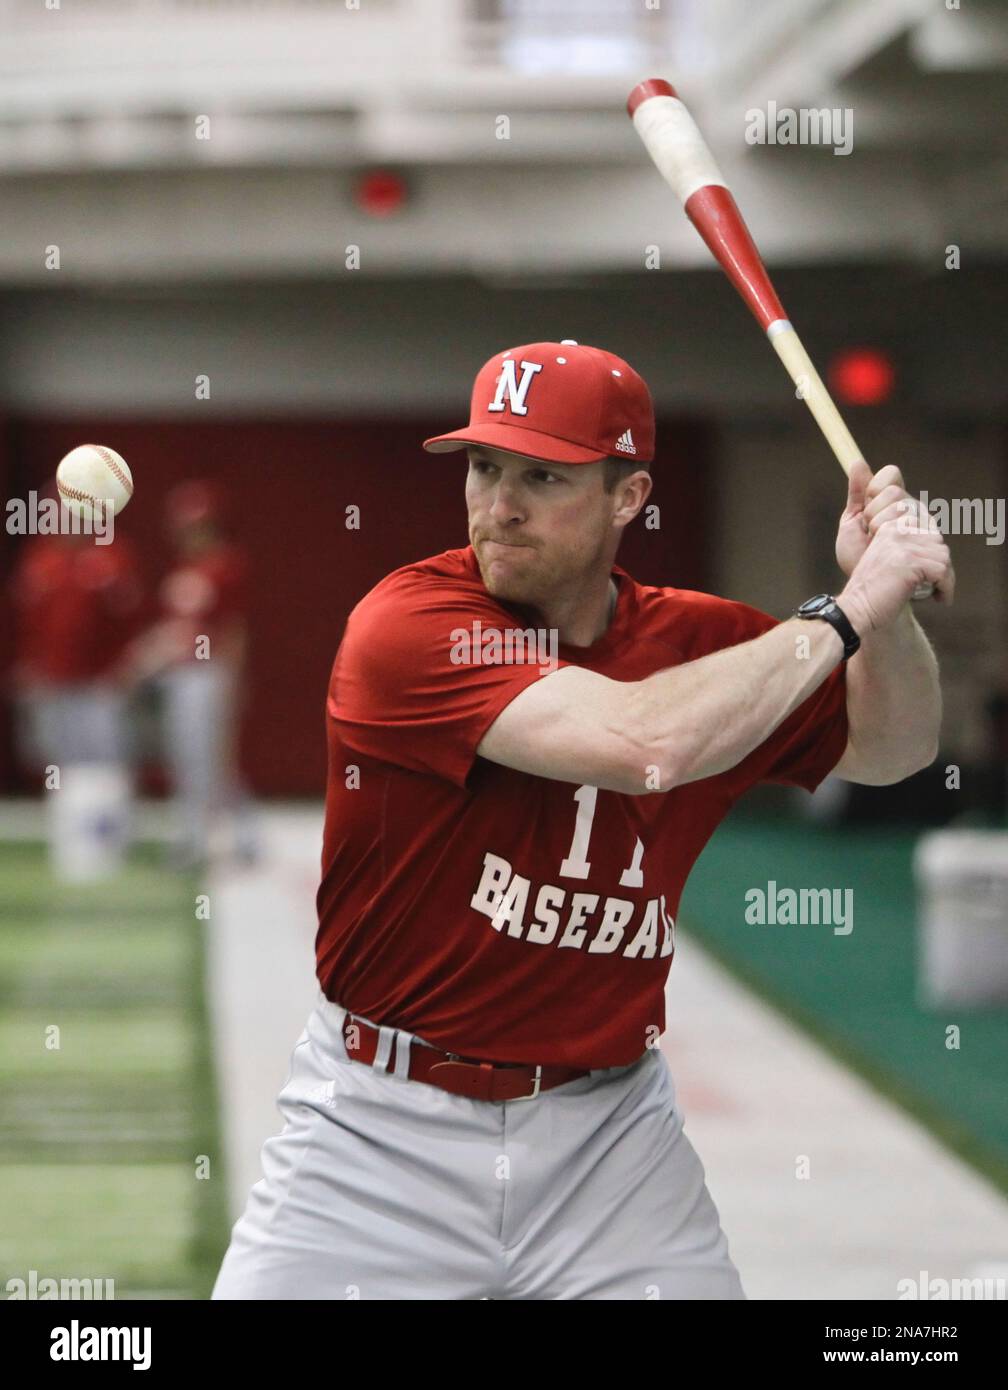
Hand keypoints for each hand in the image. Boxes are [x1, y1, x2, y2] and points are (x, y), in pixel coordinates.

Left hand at [836, 460, 940, 576]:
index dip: (874, 490)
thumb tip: (858, 462)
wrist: (866, 593)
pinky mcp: (936, 557)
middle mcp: (917, 512)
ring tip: (884, 551)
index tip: (865, 513)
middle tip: (873, 538)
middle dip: (875, 518)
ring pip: (907, 514)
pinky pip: (921, 536)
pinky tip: (897, 561)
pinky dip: (901, 550)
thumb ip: (857, 495)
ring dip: (885, 536)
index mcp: (899, 502)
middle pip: (897, 494)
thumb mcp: (852, 525)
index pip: (891, 475)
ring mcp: (928, 532)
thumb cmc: (860, 559)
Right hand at [839, 513, 954, 633]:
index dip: (933, 554)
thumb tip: (939, 550)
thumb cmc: (872, 592)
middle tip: (937, 585)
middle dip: (941, 566)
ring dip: (946, 579)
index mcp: (890, 528)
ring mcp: (904, 546)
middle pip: (938, 543)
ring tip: (938, 593)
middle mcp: (897, 532)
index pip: (928, 531)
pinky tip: (939, 599)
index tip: (932, 573)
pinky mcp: (911, 562)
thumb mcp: (887, 560)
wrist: (856, 609)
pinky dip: (946, 588)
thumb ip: (907, 549)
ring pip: (943, 557)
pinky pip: (942, 571)